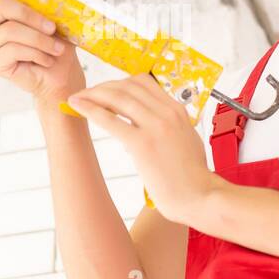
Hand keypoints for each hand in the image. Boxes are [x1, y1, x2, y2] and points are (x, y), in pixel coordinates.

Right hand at [0, 0, 85, 106]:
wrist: (64, 72)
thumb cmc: (57, 38)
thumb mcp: (57, 4)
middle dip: (29, 13)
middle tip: (51, 24)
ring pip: (10, 30)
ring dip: (39, 38)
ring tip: (56, 47)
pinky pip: (13, 50)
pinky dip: (37, 52)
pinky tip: (47, 58)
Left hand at [66, 74, 218, 225]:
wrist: (201, 197)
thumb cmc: (193, 176)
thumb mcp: (186, 140)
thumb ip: (169, 127)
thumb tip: (145, 127)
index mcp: (177, 111)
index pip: (143, 82)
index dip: (119, 83)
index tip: (106, 90)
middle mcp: (167, 113)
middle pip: (128, 86)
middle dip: (103, 87)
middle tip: (87, 94)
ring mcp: (156, 127)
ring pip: (118, 98)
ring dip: (93, 94)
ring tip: (77, 98)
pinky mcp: (142, 144)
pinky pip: (111, 120)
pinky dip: (91, 110)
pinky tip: (78, 108)